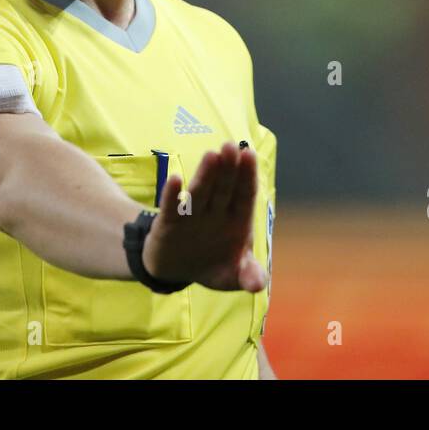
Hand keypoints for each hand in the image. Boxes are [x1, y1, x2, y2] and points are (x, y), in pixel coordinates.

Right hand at [141, 141, 266, 292]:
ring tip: (211, 155)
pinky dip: (173, 195)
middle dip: (228, 168)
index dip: (247, 175)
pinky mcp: (169, 224)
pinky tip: (175, 179)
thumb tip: (259, 283)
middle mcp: (215, 212)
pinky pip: (172, 208)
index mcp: (236, 219)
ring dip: (206, 175)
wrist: (176, 268)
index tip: (250, 155)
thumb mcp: (231, 276)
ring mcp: (192, 216)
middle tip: (232, 146)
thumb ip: (247, 275)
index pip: (244, 194)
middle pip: (224, 188)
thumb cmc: (211, 264)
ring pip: (201, 192)